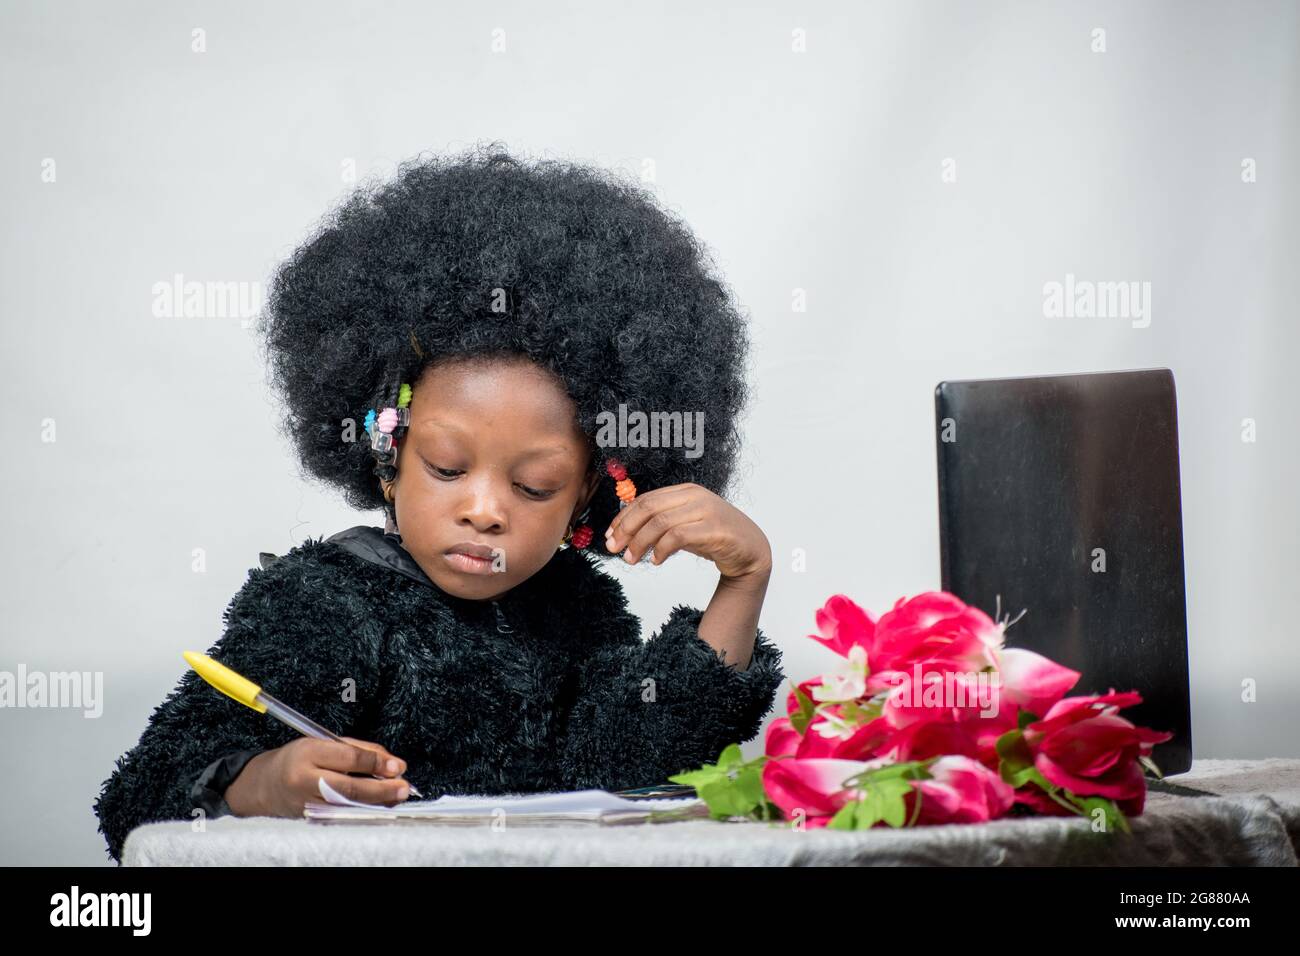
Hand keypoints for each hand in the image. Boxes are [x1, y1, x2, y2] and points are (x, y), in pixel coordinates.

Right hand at [224, 736, 411, 817]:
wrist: (265, 786)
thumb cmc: (298, 759)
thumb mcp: (323, 742)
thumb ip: (358, 750)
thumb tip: (391, 762)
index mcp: (308, 753)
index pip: (349, 758)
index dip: (377, 763)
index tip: (398, 765)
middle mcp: (306, 780)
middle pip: (351, 787)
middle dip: (382, 788)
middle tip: (404, 786)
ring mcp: (308, 804)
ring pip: (350, 805)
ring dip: (378, 802)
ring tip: (398, 796)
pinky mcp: (311, 819)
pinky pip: (344, 815)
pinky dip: (365, 811)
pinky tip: (380, 806)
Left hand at [604, 483, 772, 582]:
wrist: (751, 550)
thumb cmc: (714, 537)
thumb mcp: (684, 526)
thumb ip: (661, 523)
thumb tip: (624, 531)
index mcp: (685, 491)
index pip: (645, 500)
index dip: (624, 517)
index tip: (610, 536)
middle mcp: (695, 496)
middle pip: (649, 508)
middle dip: (626, 529)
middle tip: (614, 549)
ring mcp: (706, 511)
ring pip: (660, 522)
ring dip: (640, 543)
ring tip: (631, 559)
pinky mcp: (714, 529)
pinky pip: (678, 536)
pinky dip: (662, 549)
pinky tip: (656, 561)